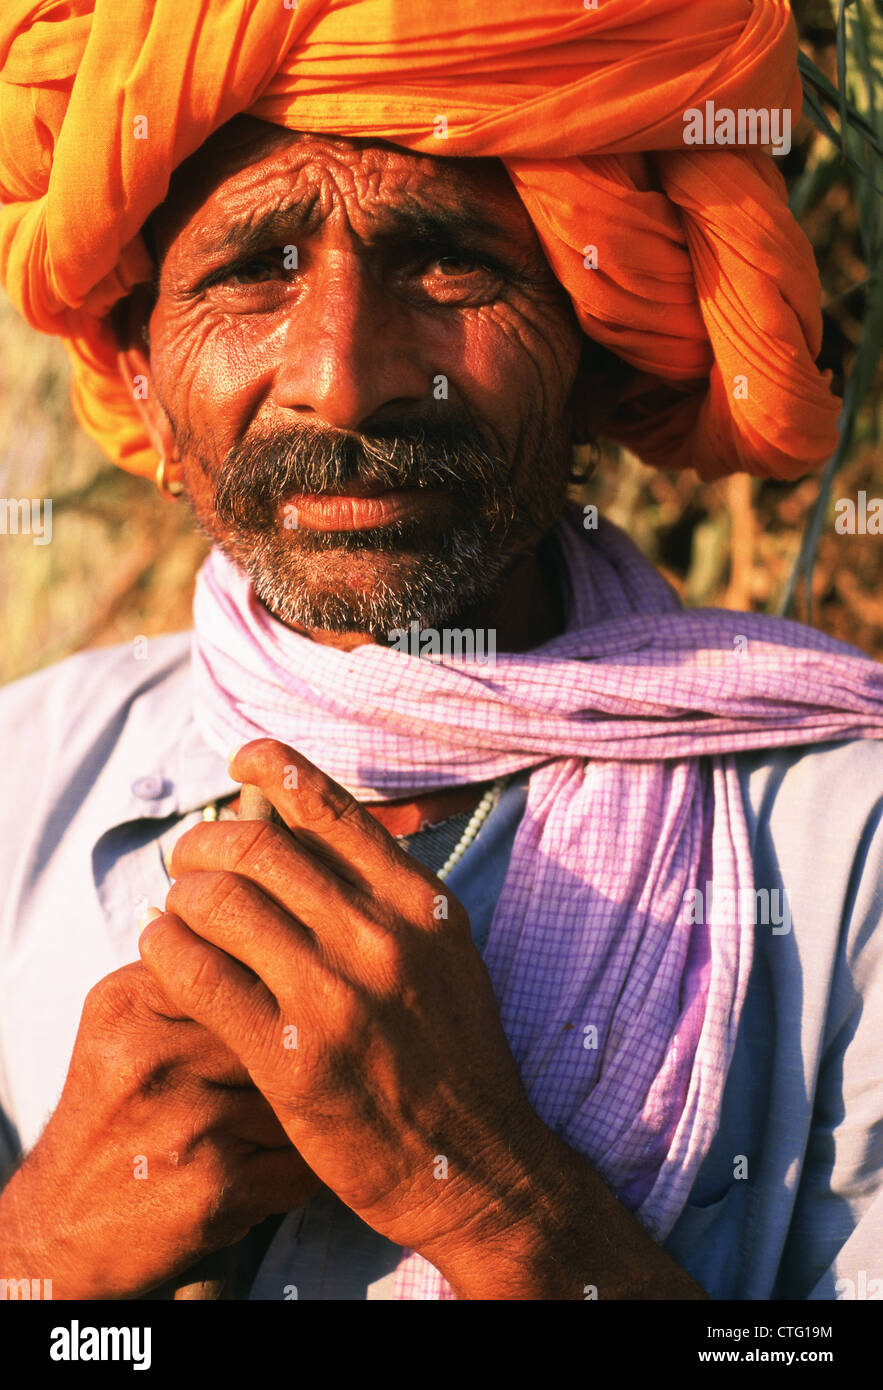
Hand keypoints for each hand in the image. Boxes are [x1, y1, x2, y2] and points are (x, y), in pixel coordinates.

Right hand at [0, 961, 316, 1298]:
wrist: (61, 1224)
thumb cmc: (112, 1115)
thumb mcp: (124, 1024)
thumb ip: (185, 971)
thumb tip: (263, 920)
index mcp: (130, 1002)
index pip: (242, 967)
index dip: (270, 1000)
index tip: (268, 1020)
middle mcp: (152, 1056)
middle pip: (277, 1028)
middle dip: (288, 1059)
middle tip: (271, 1081)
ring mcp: (185, 1123)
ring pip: (297, 1094)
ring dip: (297, 1118)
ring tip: (250, 1131)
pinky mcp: (214, 1187)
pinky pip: (301, 1162)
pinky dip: (295, 1172)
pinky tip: (257, 1171)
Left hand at [139, 738, 547, 1273]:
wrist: (477, 1169)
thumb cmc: (456, 1058)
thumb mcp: (445, 954)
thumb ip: (390, 892)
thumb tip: (316, 828)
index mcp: (421, 905)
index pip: (333, 809)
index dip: (275, 767)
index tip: (241, 758)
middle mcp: (383, 939)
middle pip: (260, 849)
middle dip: (206, 842)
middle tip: (189, 859)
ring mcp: (338, 998)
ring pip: (221, 904)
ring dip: (181, 896)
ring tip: (174, 910)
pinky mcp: (293, 1059)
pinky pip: (201, 976)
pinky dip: (166, 950)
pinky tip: (162, 951)